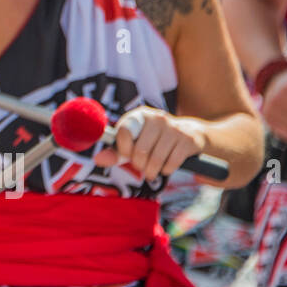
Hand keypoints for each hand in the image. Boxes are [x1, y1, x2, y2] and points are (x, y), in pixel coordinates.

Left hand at [94, 106, 209, 181]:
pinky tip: (166, 166)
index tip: (126, 155)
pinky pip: (171, 163)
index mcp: (139, 115)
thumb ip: (115, 153)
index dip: (123, 149)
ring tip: (152, 170)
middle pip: (140, 151)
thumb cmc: (153, 141)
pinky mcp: (187, 140)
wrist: (189, 133)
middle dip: (139, 165)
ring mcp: (174, 128)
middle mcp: (156, 118)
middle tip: (142, 166)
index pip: (124, 132)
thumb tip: (97, 159)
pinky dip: (166, 170)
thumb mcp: (133, 143)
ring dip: (151, 171)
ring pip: (155, 160)